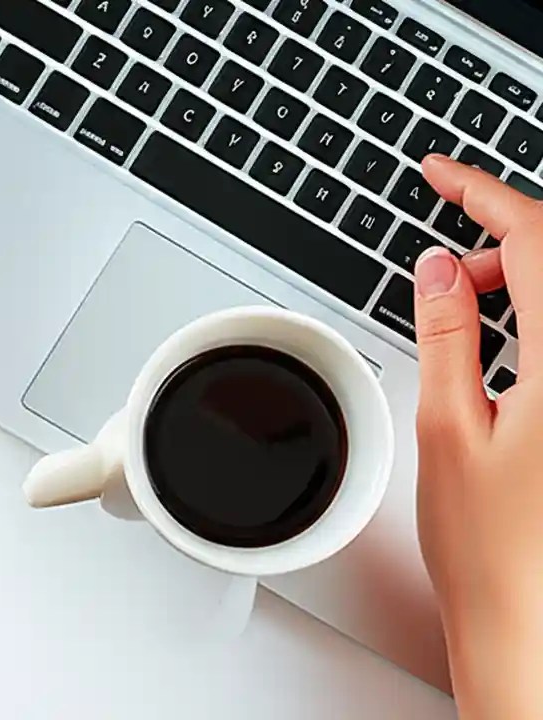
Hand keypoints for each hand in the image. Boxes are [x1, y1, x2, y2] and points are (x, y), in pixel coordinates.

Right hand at [413, 155, 542, 718]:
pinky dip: (541, 321)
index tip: (442, 174)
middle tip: (450, 266)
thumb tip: (444, 268)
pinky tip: (511, 347)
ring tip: (473, 309)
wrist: (534, 626)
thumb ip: (448, 336)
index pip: (539, 241)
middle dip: (507, 242)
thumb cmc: (492, 551)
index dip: (484, 194)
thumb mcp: (449, 430)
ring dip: (527, 283)